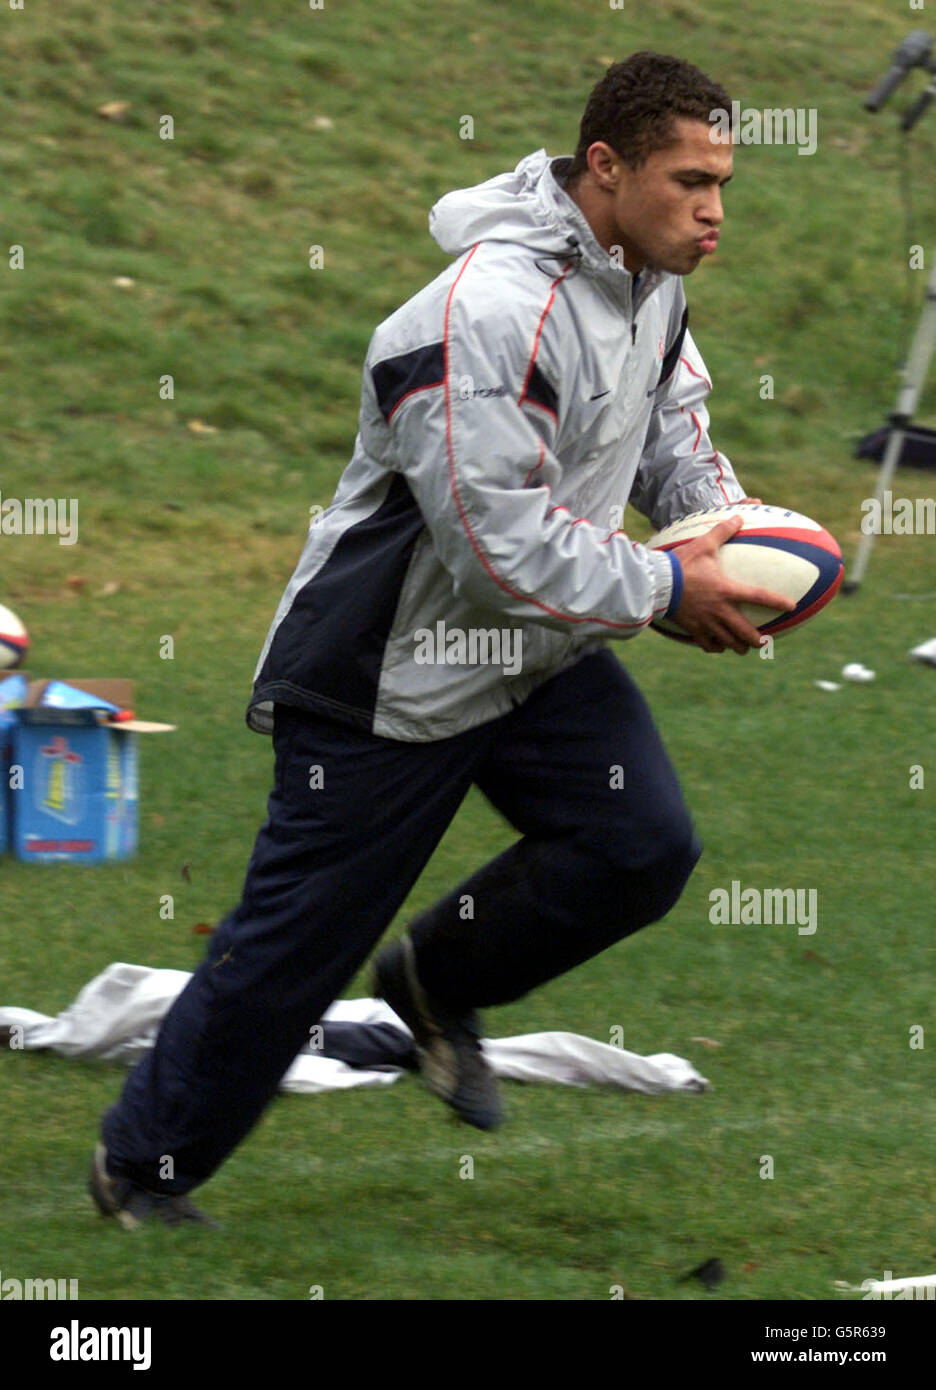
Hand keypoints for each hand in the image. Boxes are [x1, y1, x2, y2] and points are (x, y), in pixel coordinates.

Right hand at [672, 515, 794, 654]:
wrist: (657, 583)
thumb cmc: (682, 563)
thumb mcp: (704, 544)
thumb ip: (723, 531)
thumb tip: (740, 516)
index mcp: (727, 590)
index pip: (759, 597)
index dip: (778, 602)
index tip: (791, 606)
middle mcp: (720, 610)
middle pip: (744, 632)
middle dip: (757, 640)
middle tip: (764, 642)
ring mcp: (706, 622)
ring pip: (727, 642)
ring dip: (738, 646)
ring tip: (743, 648)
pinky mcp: (692, 629)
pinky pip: (707, 644)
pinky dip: (714, 647)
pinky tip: (717, 647)